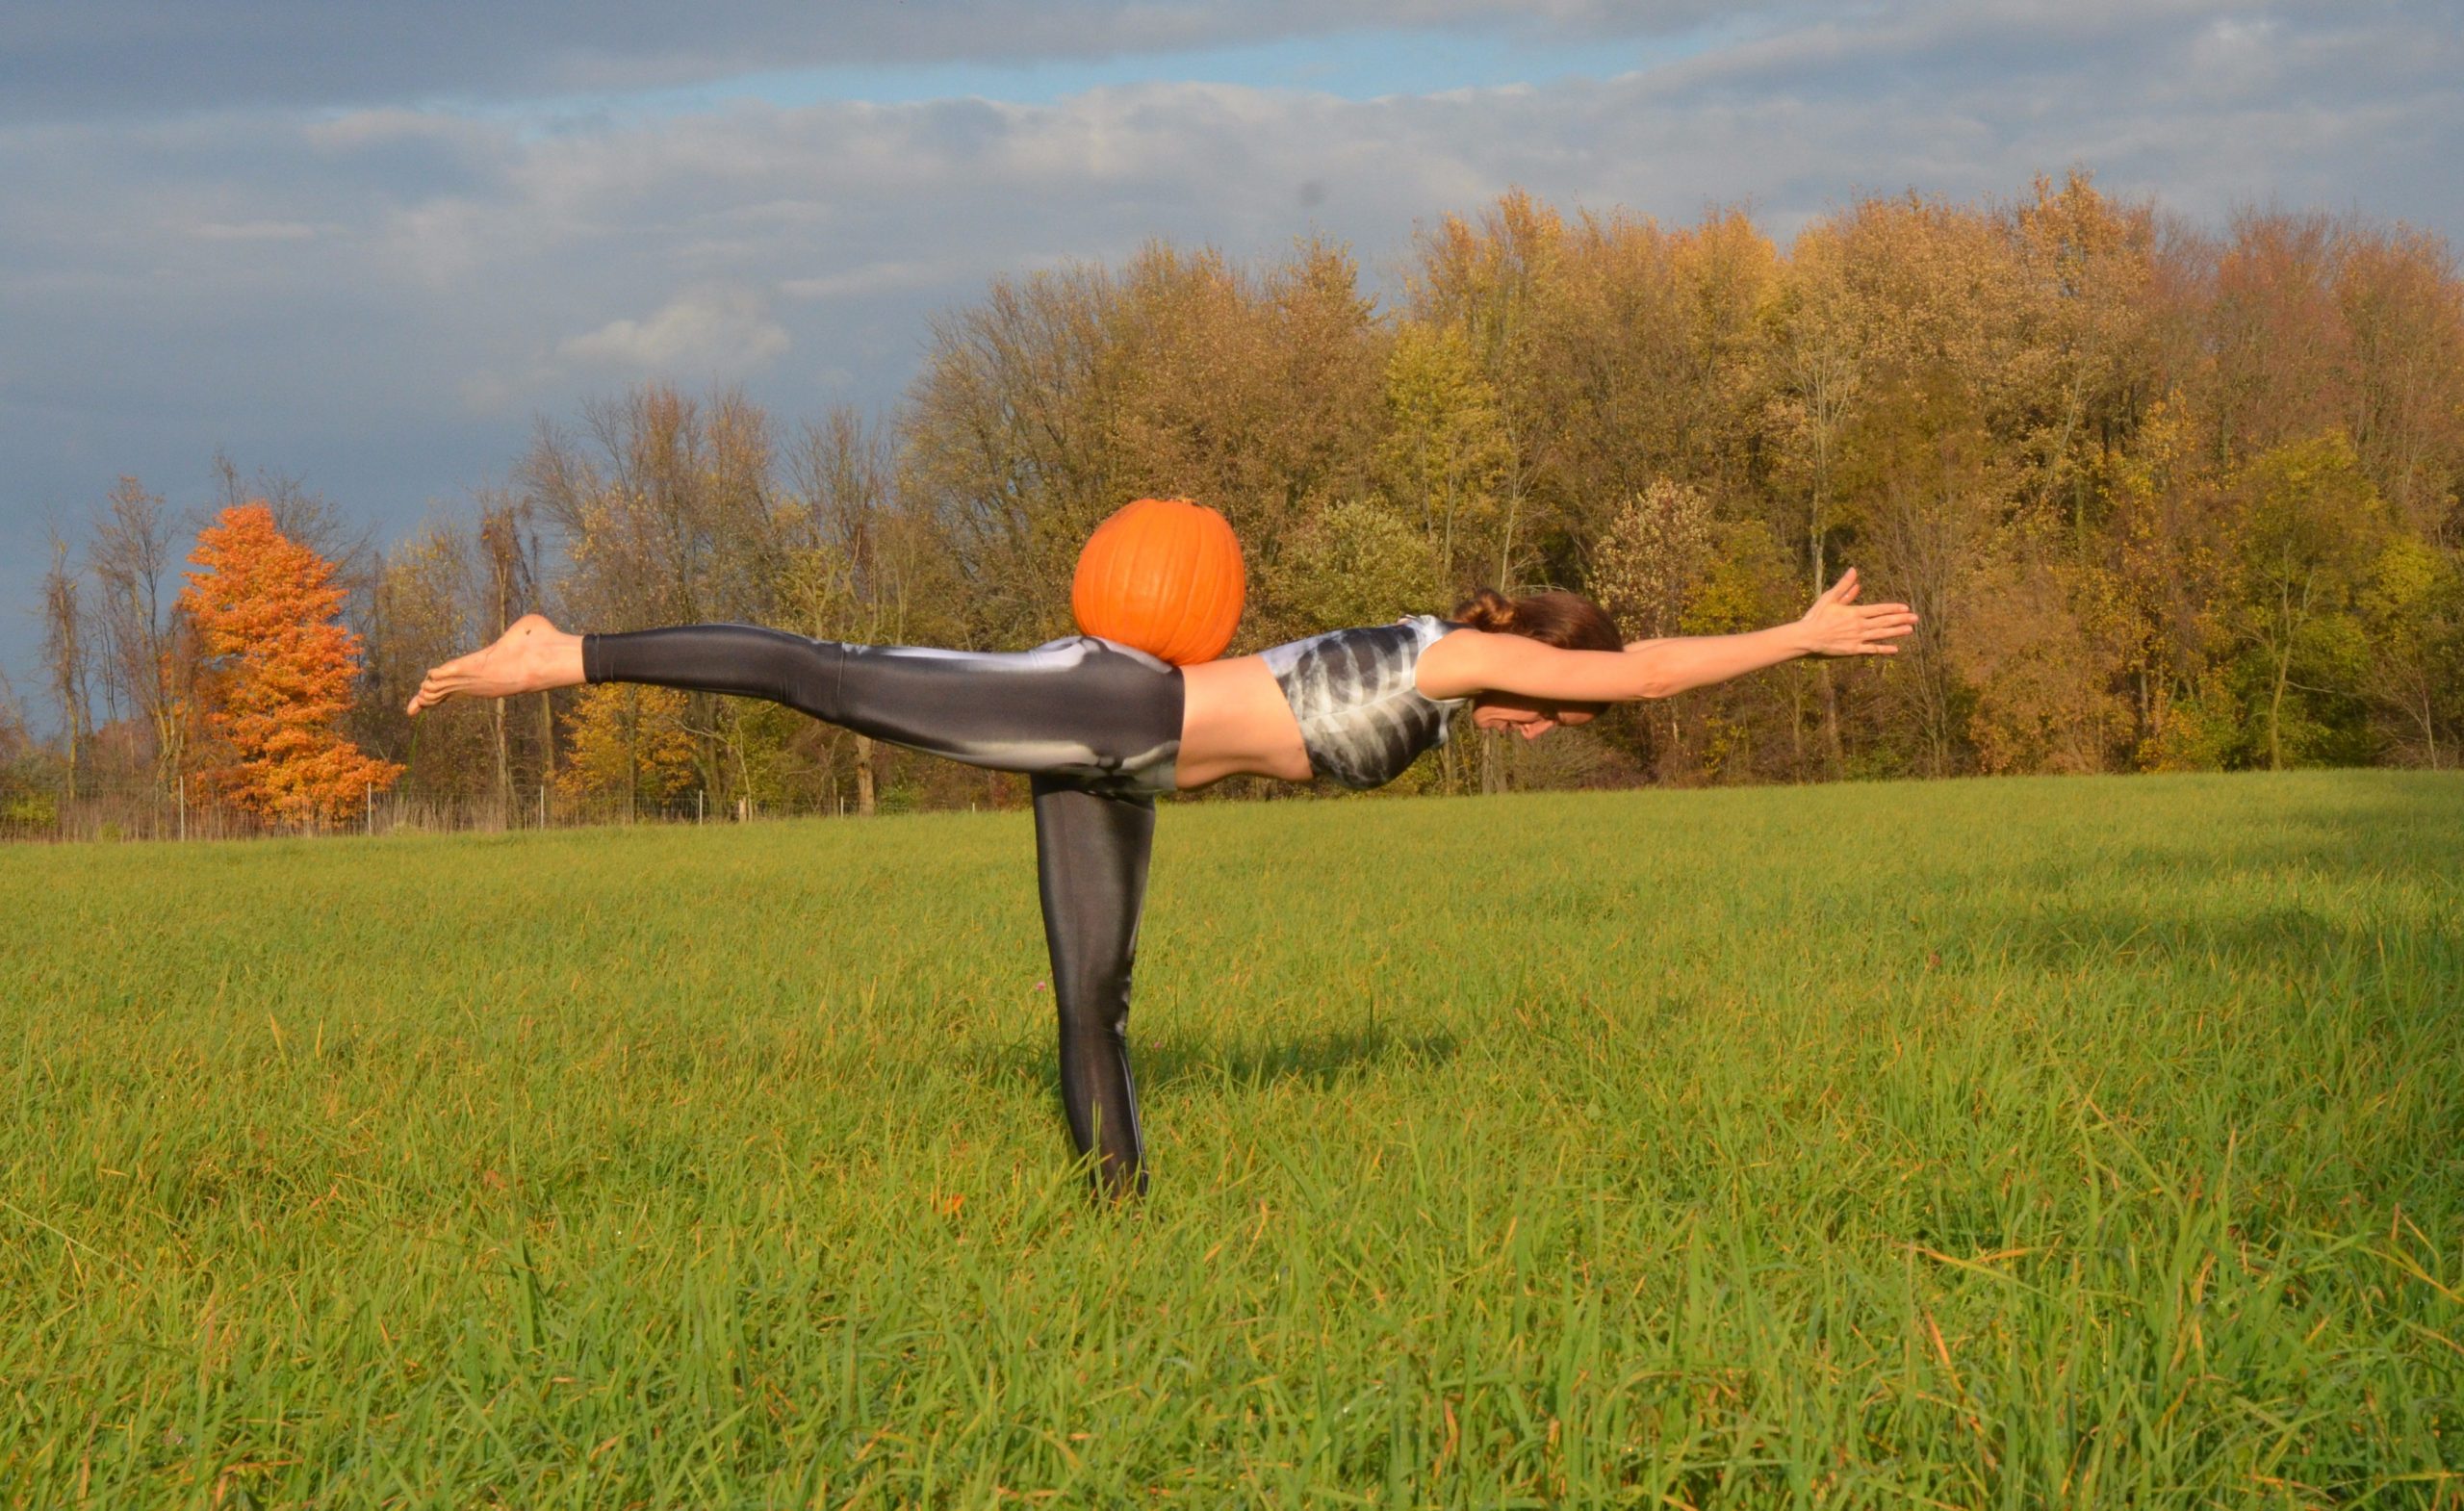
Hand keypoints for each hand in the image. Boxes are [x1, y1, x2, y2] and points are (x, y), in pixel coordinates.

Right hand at [1795, 567, 1918, 657]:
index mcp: (1855, 612)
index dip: (1893, 608)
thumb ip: (1844, 586)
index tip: (1905, 607)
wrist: (1807, 637)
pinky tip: (1895, 649)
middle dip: (1901, 619)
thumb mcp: (1829, 597)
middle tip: (1916, 618)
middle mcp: (1860, 625)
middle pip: (1884, 621)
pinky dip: (1884, 649)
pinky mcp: (1853, 649)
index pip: (1879, 609)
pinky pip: (1872, 649)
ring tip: (1910, 630)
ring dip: (1897, 632)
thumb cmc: (1816, 616)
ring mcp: (1858, 638)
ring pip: (1881, 634)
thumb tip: (1854, 571)